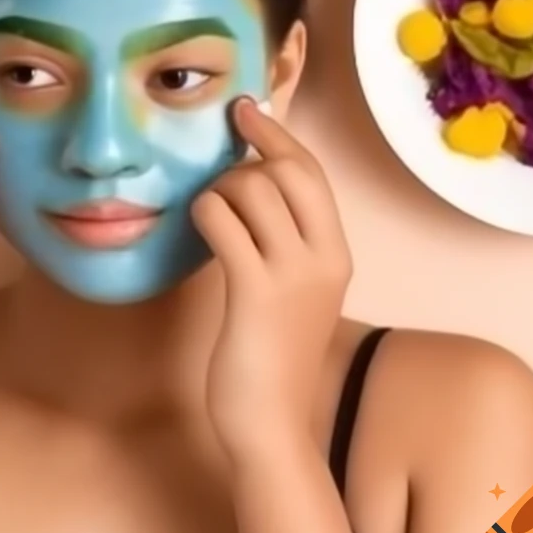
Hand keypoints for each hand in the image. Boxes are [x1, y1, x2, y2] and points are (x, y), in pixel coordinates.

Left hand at [192, 99, 350, 459]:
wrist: (270, 423)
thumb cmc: (271, 354)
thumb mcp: (294, 291)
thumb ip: (285, 242)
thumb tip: (248, 185)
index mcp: (336, 253)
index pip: (312, 173)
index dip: (278, 135)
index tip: (248, 109)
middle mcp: (324, 256)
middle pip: (287, 169)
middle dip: (248, 151)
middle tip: (220, 154)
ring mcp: (292, 274)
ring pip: (251, 187)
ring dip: (217, 189)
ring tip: (207, 217)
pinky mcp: (254, 292)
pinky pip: (221, 222)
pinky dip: (203, 212)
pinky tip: (195, 228)